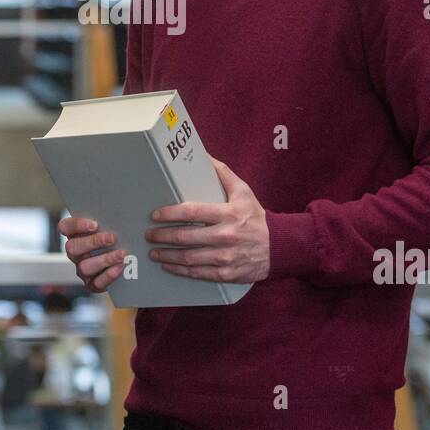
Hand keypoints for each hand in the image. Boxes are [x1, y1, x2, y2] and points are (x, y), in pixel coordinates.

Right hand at [58, 216, 125, 293]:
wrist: (127, 262)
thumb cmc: (116, 236)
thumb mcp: (110, 225)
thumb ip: (109, 219)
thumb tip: (121, 211)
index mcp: (74, 234)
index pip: (65, 227)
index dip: (77, 225)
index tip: (95, 223)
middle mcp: (75, 252)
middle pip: (73, 247)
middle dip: (93, 242)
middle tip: (112, 238)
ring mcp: (81, 269)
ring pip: (84, 267)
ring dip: (104, 259)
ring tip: (122, 254)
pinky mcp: (92, 284)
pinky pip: (96, 283)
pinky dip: (109, 275)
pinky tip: (121, 267)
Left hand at [146, 156, 269, 283]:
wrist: (279, 247)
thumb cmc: (256, 217)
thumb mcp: (243, 192)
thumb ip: (223, 174)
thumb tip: (204, 155)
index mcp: (227, 213)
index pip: (192, 211)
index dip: (171, 213)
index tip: (155, 215)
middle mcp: (225, 236)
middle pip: (186, 236)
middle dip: (163, 236)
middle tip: (149, 234)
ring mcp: (225, 257)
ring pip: (189, 258)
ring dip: (167, 256)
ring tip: (154, 252)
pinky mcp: (226, 273)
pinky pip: (198, 273)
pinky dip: (180, 271)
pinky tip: (169, 267)